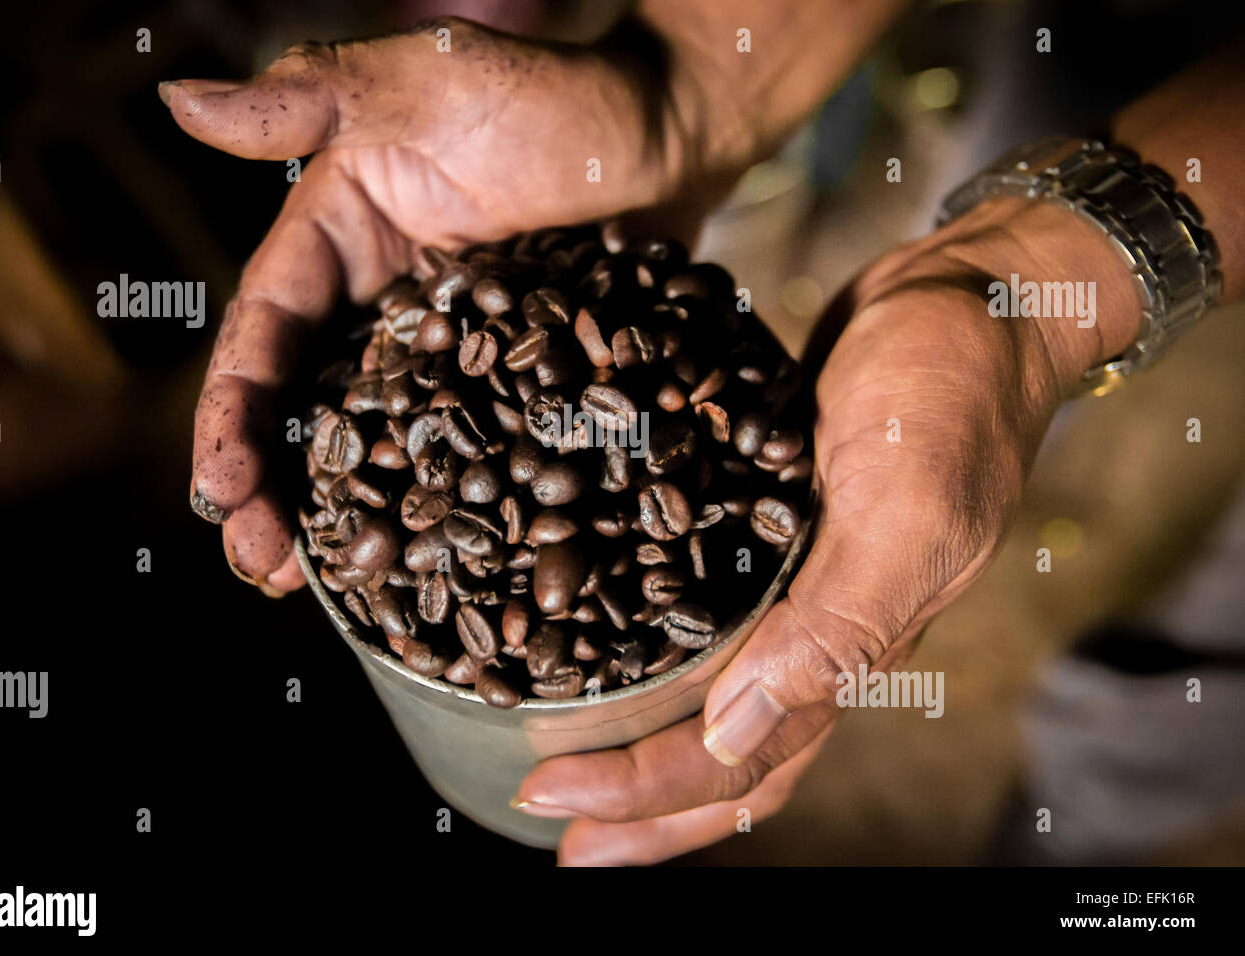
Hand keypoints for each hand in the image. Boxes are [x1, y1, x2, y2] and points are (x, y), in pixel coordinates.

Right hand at [164, 16, 731, 592]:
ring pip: (375, 444)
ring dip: (345, 517)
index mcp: (333, 240)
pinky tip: (431, 568)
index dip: (232, 417)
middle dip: (272, 491)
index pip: (262, 338)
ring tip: (323, 593)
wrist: (666, 136)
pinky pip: (461, 451)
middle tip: (261, 569)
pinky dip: (438, 507)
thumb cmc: (549, 96)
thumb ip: (307, 97)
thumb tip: (177, 100)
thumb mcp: (418, 84)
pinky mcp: (504, 383)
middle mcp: (375, 306)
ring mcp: (442, 352)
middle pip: (305, 408)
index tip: (220, 490)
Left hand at [514, 197, 1142, 864]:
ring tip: (571, 767)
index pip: (743, 756)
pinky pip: (706, 608)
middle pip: (726, 754)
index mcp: (850, 640)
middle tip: (551, 824)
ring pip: (716, 694)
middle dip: (640, 806)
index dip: (648, 793)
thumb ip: (838, 622)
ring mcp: (793, 581)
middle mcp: (817, 629)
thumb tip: (739, 729)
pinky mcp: (768, 524)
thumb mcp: (906, 504)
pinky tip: (600, 635)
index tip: (551, 800)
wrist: (969, 296)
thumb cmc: (950, 391)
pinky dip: (653, 643)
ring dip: (645, 742)